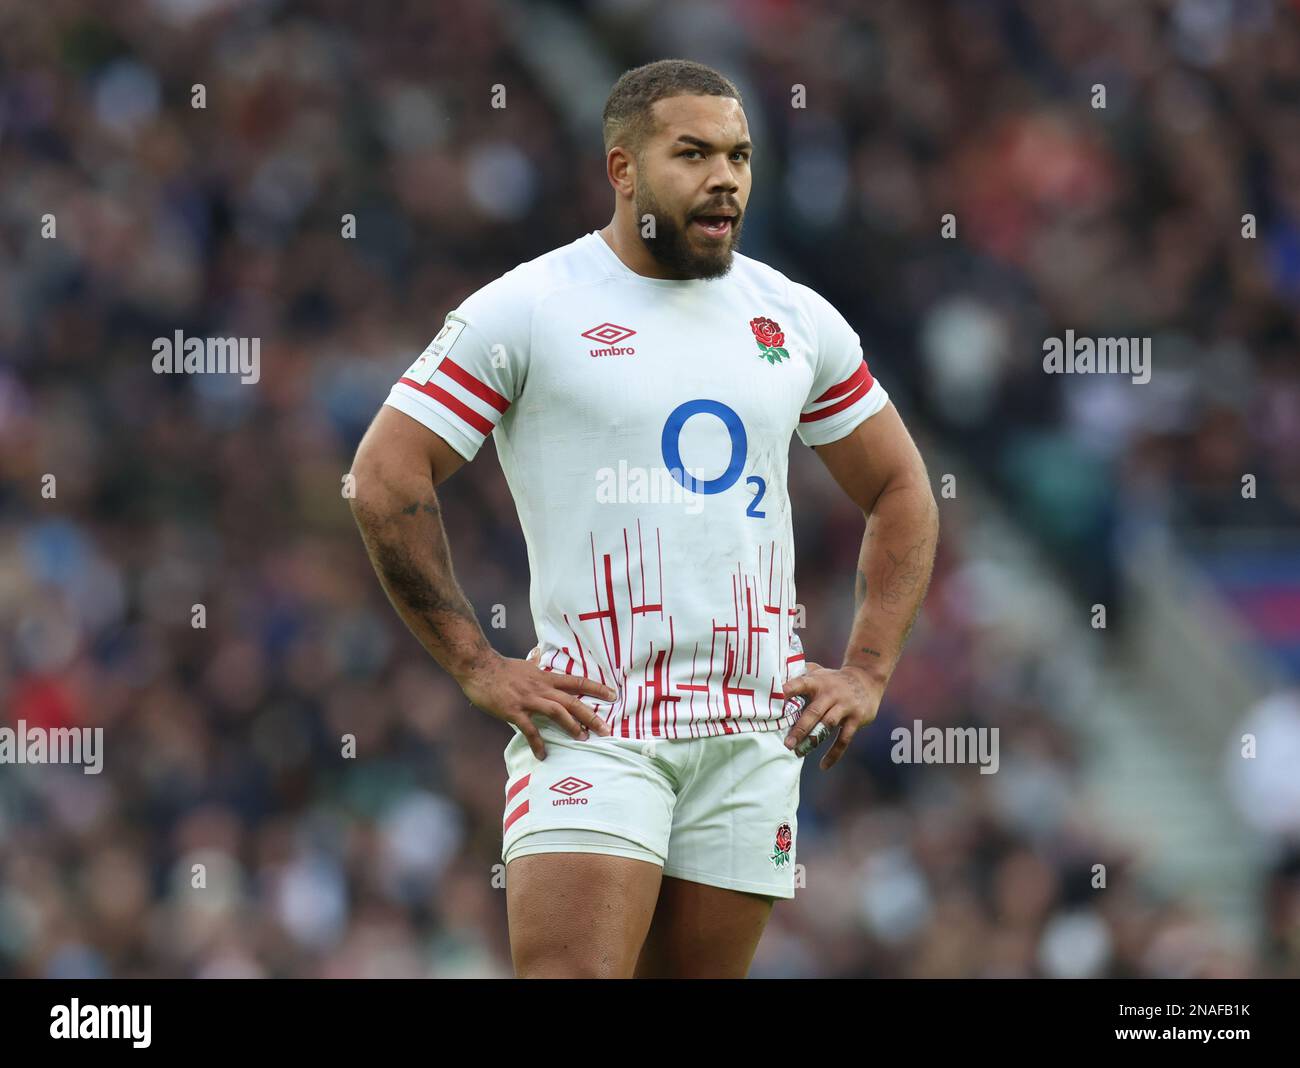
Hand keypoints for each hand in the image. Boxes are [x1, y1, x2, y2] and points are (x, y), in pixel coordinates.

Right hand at [458, 648, 616, 758]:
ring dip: (572, 726)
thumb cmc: (500, 667)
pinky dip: (538, 742)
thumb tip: (538, 655)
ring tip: (583, 739)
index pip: (576, 682)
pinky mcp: (514, 710)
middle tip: (606, 729)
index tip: (613, 696)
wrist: (478, 666)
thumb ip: (534, 663)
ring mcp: (528, 699)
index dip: (596, 688)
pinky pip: (530, 729)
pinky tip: (543, 754)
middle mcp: (541, 687)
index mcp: (545, 677)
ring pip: (557, 712)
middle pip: (572, 701)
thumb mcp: (524, 664)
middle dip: (591, 715)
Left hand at [781, 661, 882, 769]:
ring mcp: (845, 706)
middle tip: (787, 744)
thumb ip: (799, 674)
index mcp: (817, 682)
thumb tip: (773, 678)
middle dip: (800, 729)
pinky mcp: (856, 719)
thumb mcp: (818, 672)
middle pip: (814, 712)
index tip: (774, 699)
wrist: (867, 678)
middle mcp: (831, 694)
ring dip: (813, 740)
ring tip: (799, 753)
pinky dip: (834, 753)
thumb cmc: (833, 679)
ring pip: (827, 725)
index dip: (788, 690)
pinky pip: (844, 739)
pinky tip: (823, 766)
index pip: (800, 684)